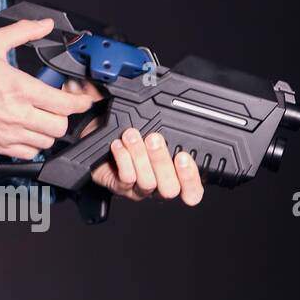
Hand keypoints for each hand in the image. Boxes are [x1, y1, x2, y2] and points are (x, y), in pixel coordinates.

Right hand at [0, 18, 94, 159]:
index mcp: (21, 88)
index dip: (80, 103)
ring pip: (47, 141)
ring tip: (41, 119)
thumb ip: (21, 32)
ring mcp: (10, 133)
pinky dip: (33, 145)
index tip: (82, 100)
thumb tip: (44, 25)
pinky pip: (30, 154)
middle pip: (60, 126)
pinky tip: (26, 132)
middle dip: (63, 116)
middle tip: (56, 107)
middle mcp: (19, 114)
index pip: (65, 104)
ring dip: (48, 130)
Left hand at [90, 127, 204, 204]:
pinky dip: (123, 159)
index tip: (184, 156)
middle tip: (154, 139)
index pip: (192, 190)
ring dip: (140, 156)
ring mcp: (140, 189)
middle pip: (170, 187)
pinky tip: (119, 145)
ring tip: (132, 136)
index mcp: (176, 177)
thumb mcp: (156, 132)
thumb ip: (168, 131)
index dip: (191, 178)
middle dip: (163, 161)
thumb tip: (177, 109)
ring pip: (147, 181)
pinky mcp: (120, 187)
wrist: (106, 146)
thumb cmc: (137, 138)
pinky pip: (125, 178)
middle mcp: (160, 187)